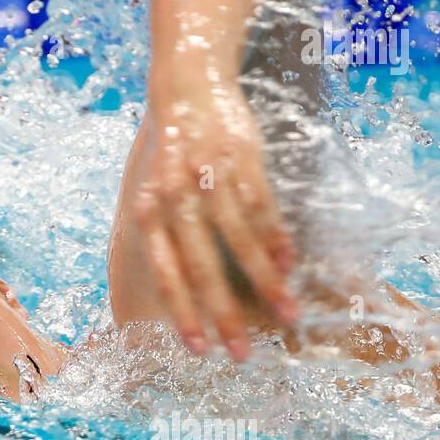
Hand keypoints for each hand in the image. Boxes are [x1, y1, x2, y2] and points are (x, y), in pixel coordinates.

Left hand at [126, 80, 297, 358]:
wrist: (187, 85)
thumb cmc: (171, 150)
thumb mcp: (154, 190)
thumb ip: (164, 232)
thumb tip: (179, 289)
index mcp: (149, 210)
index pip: (166, 273)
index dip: (183, 313)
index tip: (200, 350)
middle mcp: (176, 197)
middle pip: (203, 268)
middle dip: (225, 315)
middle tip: (243, 354)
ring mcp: (211, 178)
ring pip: (241, 243)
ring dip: (266, 284)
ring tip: (288, 316)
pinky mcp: (243, 160)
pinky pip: (263, 211)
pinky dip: (278, 242)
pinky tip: (291, 269)